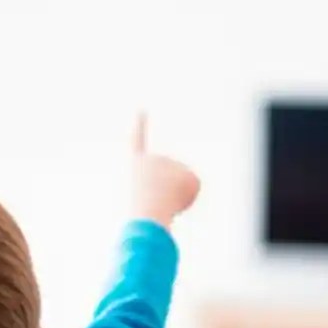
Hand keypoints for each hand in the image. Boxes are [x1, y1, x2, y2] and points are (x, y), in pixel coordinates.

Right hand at [131, 112, 199, 226]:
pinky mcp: (188, 173)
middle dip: (161, 195)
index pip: (136, 141)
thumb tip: (178, 198)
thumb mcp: (141, 208)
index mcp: (135, 164)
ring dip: (173, 200)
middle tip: (152, 204)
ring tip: (162, 204)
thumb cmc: (139, 217)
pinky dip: (188, 199)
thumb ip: (161, 198)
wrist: (146, 213)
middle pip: (164, 180)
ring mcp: (172, 163)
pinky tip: (177, 203)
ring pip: (179, 186)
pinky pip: (193, 188)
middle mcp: (153, 158)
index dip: (139, 125)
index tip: (141, 109)